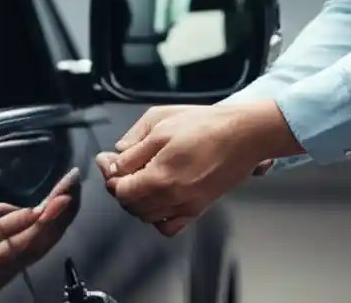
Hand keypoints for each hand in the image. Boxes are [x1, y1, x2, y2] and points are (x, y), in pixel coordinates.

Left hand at [96, 102, 299, 237]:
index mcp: (159, 176)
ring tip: (137, 178)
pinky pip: (169, 226)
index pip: (120, 189)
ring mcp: (186, 206)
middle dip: (119, 186)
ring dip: (135, 200)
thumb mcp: (160, 123)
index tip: (106, 158)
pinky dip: (157, 217)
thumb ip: (134, 145)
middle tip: (118, 165)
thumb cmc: (206, 124)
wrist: (244, 135)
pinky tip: (157, 198)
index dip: (108, 174)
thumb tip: (117, 161)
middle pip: (130, 205)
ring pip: (146, 216)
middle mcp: (171, 198)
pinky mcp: (198, 208)